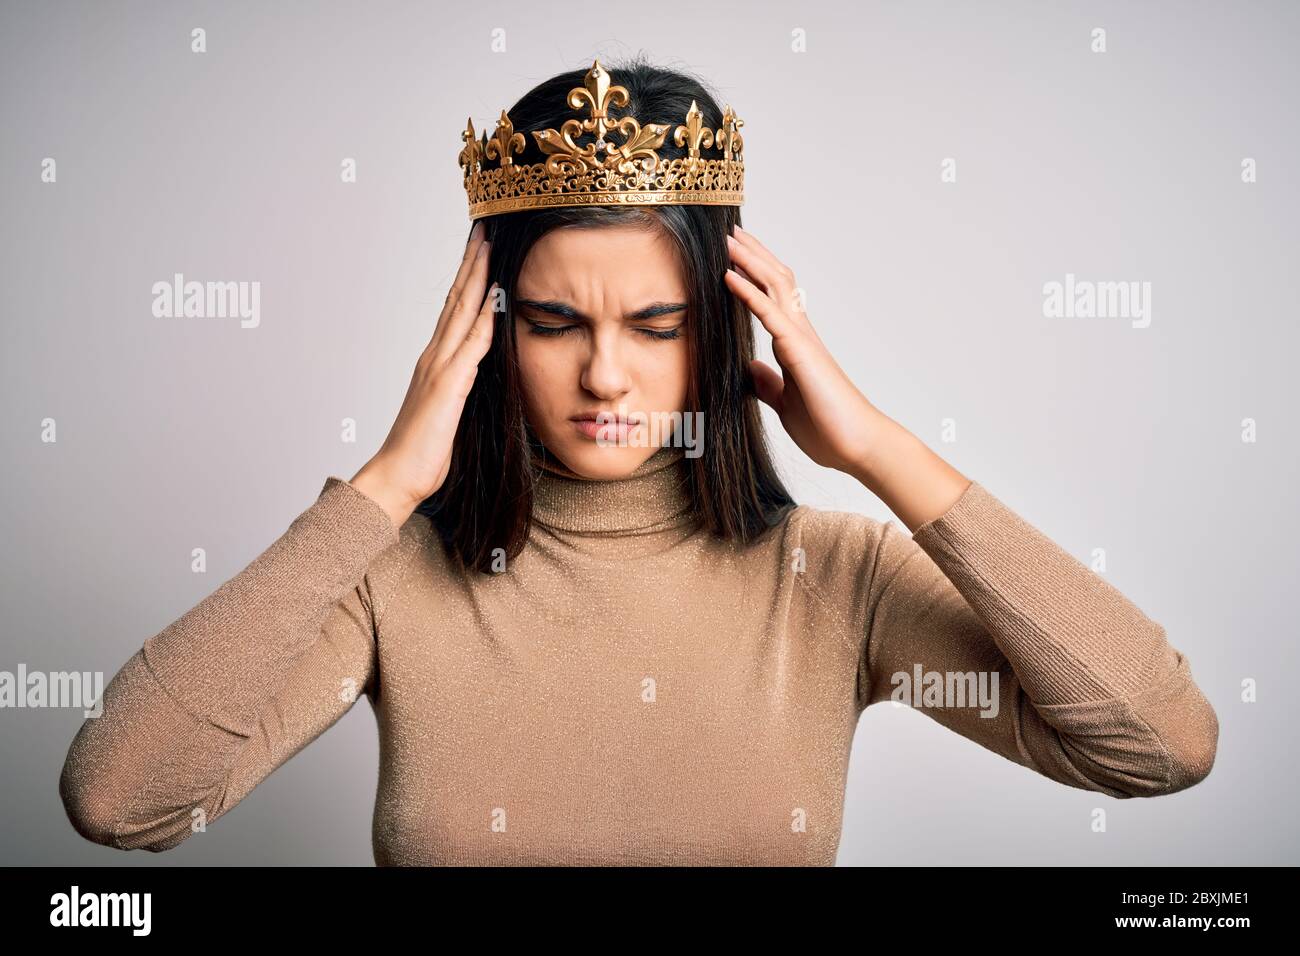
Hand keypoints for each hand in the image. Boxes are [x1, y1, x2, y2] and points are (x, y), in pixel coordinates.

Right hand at [351, 221, 497, 527]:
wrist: (397, 476)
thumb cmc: (424, 453)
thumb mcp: (450, 413)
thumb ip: (464, 390)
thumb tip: (482, 378)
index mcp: (436, 362)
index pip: (456, 311)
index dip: (469, 279)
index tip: (482, 250)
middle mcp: (434, 356)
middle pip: (457, 298)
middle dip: (472, 262)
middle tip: (484, 229)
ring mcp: (439, 368)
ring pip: (461, 311)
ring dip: (477, 277)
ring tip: (489, 245)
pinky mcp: (447, 386)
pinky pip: (470, 345)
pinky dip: (483, 318)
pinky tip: (495, 298)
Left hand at [724, 223, 882, 478]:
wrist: (857, 447)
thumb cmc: (827, 428)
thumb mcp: (784, 404)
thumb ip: (769, 384)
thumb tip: (752, 370)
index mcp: (794, 344)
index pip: (773, 296)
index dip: (755, 273)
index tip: (733, 254)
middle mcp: (799, 334)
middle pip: (776, 279)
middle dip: (753, 254)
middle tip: (730, 231)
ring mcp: (801, 339)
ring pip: (775, 285)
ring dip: (750, 260)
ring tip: (728, 239)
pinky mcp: (800, 352)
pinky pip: (770, 313)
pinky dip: (748, 292)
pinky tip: (729, 276)